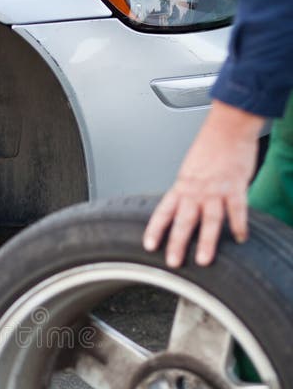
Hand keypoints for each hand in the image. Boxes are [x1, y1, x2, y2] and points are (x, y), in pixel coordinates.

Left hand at [143, 101, 264, 267]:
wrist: (228, 126)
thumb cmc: (211, 146)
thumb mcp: (191, 170)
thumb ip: (187, 191)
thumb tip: (183, 208)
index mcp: (182, 186)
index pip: (164, 211)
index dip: (155, 230)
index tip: (149, 246)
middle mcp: (196, 190)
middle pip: (183, 220)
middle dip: (177, 243)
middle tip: (173, 262)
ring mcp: (216, 189)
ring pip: (209, 219)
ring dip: (206, 241)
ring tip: (204, 260)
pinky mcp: (236, 186)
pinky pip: (237, 209)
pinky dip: (239, 224)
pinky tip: (240, 238)